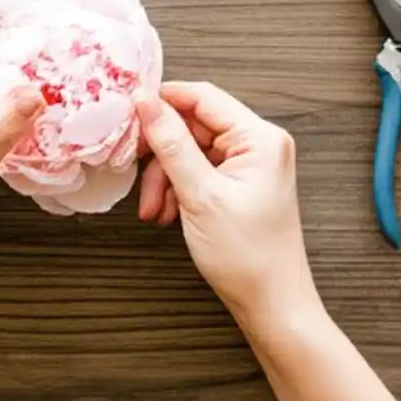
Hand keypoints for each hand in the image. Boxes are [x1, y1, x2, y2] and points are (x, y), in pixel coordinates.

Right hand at [135, 82, 322, 330]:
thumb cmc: (248, 256)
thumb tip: (146, 102)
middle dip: (162, 154)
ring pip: (191, 153)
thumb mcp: (200, 195)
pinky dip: (177, 190)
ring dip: (165, 178)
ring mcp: (250, 166)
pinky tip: (166, 214)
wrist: (272, 304)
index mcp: (260, 138)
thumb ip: (172, 144)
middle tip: (136, 173)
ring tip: (153, 209)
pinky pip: (199, 173)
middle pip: (193, 127)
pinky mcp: (239, 185)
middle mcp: (259, 145)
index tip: (127, 112)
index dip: (163, 101)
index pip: (203, 97)